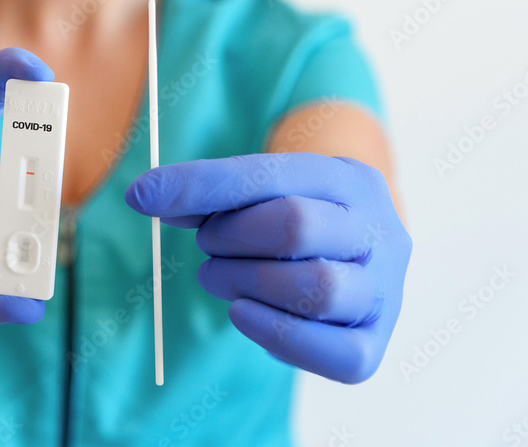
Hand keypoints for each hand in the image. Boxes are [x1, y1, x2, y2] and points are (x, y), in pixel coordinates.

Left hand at [125, 153, 411, 383]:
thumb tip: (145, 196)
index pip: (268, 174)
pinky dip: (277, 335)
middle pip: (295, 225)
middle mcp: (379, 230)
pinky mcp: (373, 344)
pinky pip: (335, 353)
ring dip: (246, 283)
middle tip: (208, 245)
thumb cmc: (291, 219)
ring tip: (221, 277)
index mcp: (347, 178)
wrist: (347, 257)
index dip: (200, 186)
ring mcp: (384, 290)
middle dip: (230, 237)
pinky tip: (243, 313)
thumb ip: (207, 194)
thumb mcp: (256, 194)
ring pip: (318, 287)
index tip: (143, 197)